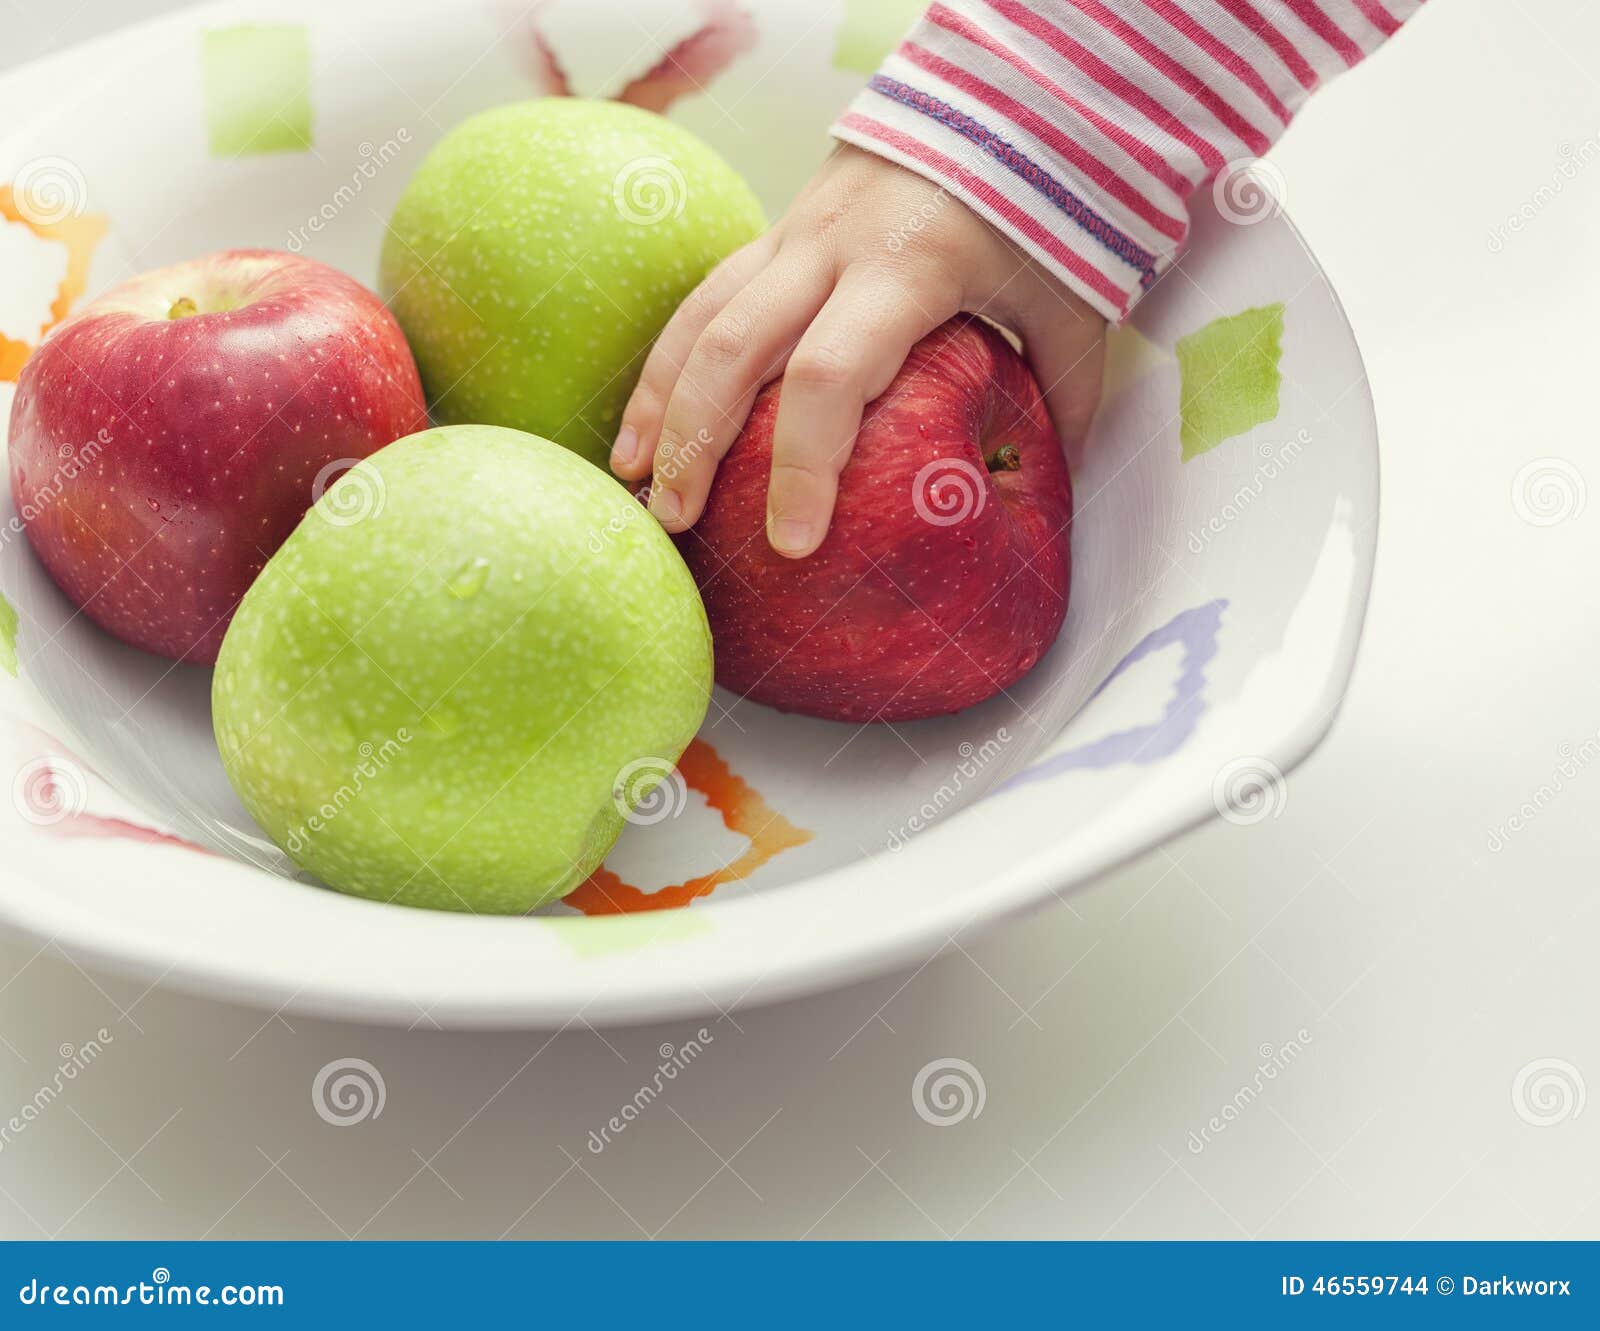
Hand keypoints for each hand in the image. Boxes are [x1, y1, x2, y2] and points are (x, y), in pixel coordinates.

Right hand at [609, 145, 1107, 557]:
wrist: (991, 101)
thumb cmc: (1033, 211)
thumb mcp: (1067, 299)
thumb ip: (1062, 392)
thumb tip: (1052, 486)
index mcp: (907, 270)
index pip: (831, 375)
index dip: (804, 463)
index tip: (793, 541)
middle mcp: (833, 250)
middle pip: (736, 352)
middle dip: (697, 445)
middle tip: (679, 527)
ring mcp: (792, 237)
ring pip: (700, 323)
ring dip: (661, 409)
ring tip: (637, 489)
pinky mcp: (772, 236)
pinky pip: (700, 305)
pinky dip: (663, 372)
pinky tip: (642, 433)